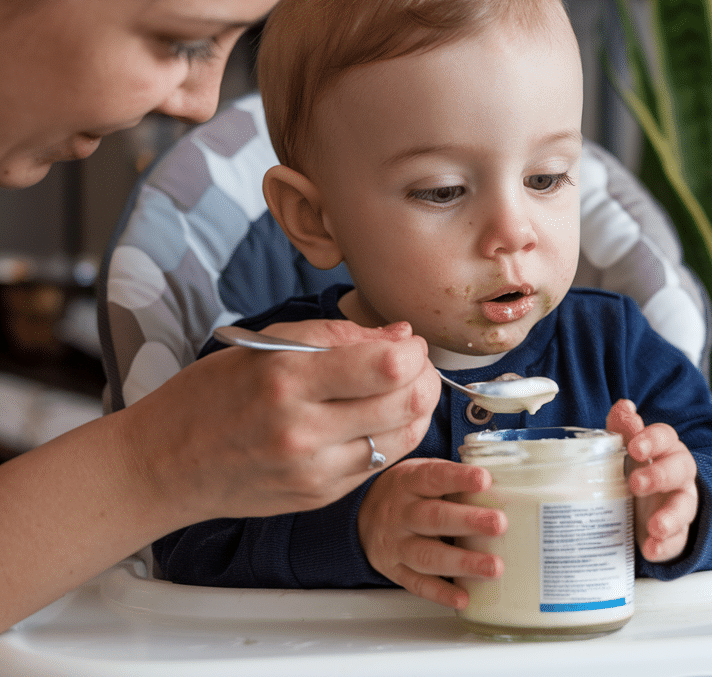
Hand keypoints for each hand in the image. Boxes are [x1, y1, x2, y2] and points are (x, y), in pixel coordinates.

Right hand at [123, 319, 437, 524]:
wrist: (165, 466)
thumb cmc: (210, 396)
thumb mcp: (265, 346)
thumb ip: (337, 336)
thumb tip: (400, 335)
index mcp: (287, 380)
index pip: (386, 366)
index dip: (412, 350)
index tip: (407, 342)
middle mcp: (304, 431)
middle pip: (406, 403)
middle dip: (425, 376)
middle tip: (416, 364)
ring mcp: (314, 471)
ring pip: (404, 438)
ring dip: (418, 408)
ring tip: (405, 389)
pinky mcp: (320, 496)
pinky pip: (380, 462)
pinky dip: (394, 436)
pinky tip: (381, 418)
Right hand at [358, 458, 506, 608]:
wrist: (360, 512)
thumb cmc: (406, 490)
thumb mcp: (421, 470)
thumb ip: (452, 475)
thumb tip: (502, 478)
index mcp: (409, 481)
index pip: (433, 476)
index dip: (459, 478)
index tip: (485, 479)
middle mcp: (400, 513)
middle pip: (433, 517)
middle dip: (469, 522)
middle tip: (499, 524)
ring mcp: (395, 544)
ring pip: (427, 555)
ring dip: (462, 563)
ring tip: (493, 567)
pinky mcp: (394, 570)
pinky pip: (418, 584)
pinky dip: (442, 593)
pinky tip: (465, 596)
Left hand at [606, 398, 698, 562]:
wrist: (647, 508)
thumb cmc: (638, 470)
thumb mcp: (629, 449)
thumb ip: (624, 428)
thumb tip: (624, 406)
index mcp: (665, 449)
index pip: (666, 437)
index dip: (652, 439)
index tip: (634, 446)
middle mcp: (678, 474)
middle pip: (681, 469)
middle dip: (660, 475)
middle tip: (635, 483)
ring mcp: (680, 505)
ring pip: (685, 507)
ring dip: (670, 516)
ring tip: (654, 525)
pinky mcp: (677, 534)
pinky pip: (677, 540)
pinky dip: (665, 546)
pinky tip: (651, 548)